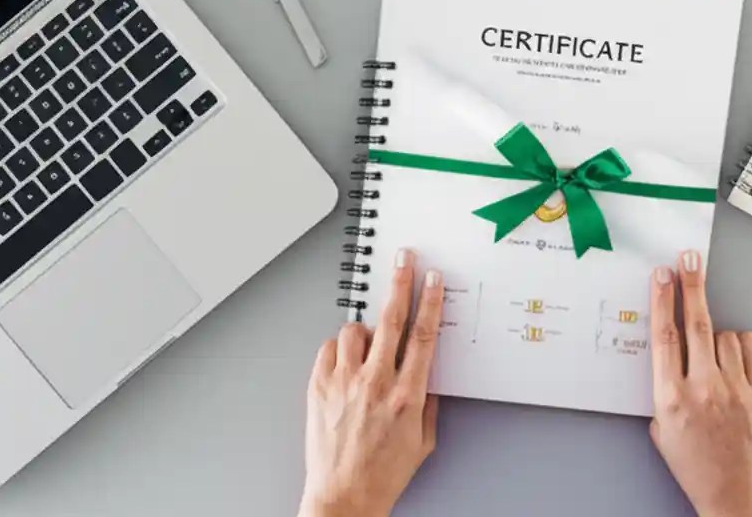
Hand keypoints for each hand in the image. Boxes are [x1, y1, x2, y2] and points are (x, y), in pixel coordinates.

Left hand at [299, 249, 444, 516]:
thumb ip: (426, 401)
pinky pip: (328, 350)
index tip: (433, 280)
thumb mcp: (422, 440)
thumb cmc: (383, 474)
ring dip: (365, 331)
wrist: (344, 497)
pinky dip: (339, 350)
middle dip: (400, 283)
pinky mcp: (318, 388)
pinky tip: (346, 363)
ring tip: (368, 345)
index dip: (430, 302)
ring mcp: (343, 384)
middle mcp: (375, 384)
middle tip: (404, 259)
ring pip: (355, 331)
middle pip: (391, 319)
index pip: (423, 335)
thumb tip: (425, 371)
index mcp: (407, 396)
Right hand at [649, 250, 751, 516]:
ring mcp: (736, 389)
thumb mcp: (662, 432)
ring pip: (724, 336)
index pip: (664, 335)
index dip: (662, 299)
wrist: (738, 497)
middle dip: (690, 284)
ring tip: (710, 359)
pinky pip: (750, 350)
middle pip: (695, 321)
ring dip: (715, 335)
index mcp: (671, 398)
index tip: (661, 275)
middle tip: (688, 259)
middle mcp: (703, 388)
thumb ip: (663, 391)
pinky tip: (731, 355)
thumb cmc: (696, 470)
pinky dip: (739, 346)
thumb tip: (668, 359)